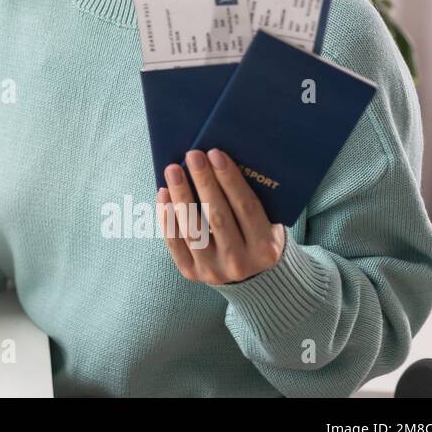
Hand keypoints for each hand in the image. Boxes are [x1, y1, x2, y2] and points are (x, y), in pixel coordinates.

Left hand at [158, 148, 286, 285]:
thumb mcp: (268, 222)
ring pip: (193, 229)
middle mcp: (240, 263)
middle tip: (193, 155)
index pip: (246, 208)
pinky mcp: (192, 273)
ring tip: (173, 170)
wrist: (252, 278)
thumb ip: (254, 199)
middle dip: (204, 182)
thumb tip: (221, 162)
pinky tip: (163, 193)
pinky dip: (167, 217)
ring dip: (181, 196)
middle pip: (217, 217)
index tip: (216, 154)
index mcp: (266, 248)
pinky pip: (175, 243)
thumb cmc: (257, 236)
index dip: (230, 180)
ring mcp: (214, 271)